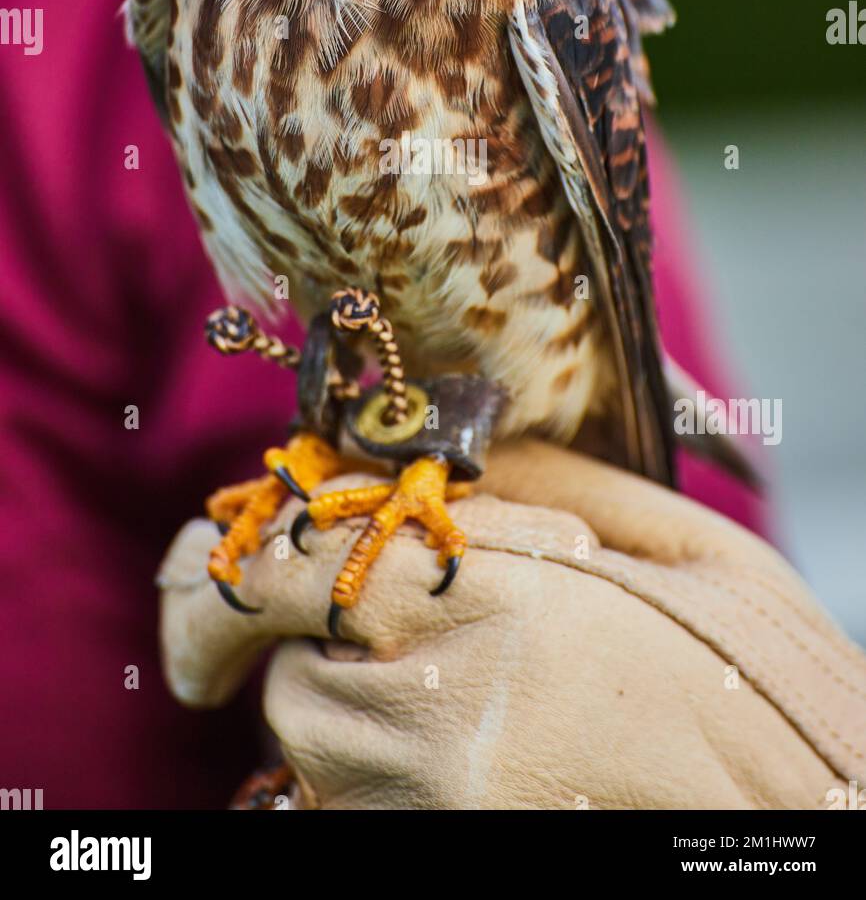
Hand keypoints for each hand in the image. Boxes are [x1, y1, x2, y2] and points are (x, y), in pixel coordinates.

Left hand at [159, 440, 863, 809]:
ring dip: (355, 702)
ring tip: (483, 695)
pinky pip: (348, 806)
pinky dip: (376, 770)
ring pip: (311, 745)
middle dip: (323, 631)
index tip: (204, 568)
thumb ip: (525, 480)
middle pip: (283, 665)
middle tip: (417, 620)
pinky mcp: (426, 867)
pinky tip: (479, 750)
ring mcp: (417, 820)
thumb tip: (424, 451)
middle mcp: (422, 727)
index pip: (275, 571)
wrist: (813, 823)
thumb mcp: (658, 539)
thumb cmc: (751, 676)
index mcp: (481, 608)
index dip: (218, 569)